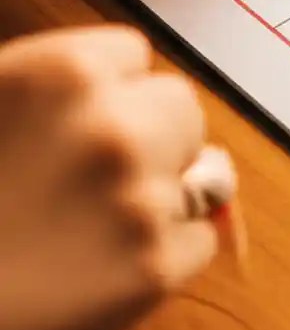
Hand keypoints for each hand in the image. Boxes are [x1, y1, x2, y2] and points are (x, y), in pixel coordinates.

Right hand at [0, 27, 230, 329]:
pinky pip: (199, 242)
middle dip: (155, 136)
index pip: (133, 57)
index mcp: (58, 74)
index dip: (110, 93)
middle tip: (96, 179)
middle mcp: (108, 127)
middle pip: (183, 109)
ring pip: (203, 178)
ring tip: (86, 231)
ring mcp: (140, 198)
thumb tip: (124, 91)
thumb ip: (46, 94)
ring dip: (165, 198)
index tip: (79, 125)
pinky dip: (165, 256)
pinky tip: (99, 272)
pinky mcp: (156, 269)